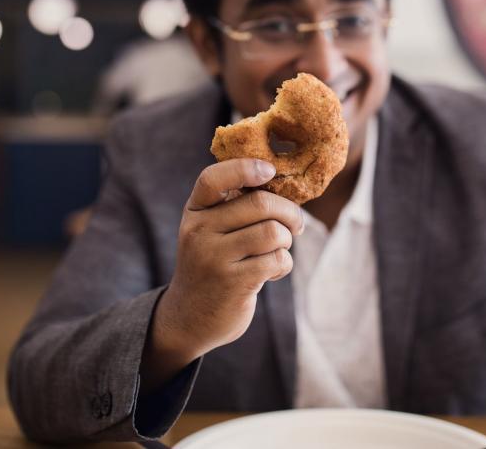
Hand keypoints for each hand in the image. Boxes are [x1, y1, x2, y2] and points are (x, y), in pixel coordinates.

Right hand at [141, 158, 303, 389]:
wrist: (189, 318)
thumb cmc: (212, 264)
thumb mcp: (209, 231)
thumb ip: (234, 207)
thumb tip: (283, 185)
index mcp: (195, 211)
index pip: (212, 179)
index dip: (245, 168)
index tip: (270, 170)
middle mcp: (199, 231)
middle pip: (260, 203)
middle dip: (289, 212)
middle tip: (297, 224)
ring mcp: (214, 258)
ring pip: (273, 232)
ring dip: (287, 240)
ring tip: (279, 249)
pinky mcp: (233, 283)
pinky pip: (277, 260)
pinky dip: (283, 264)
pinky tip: (272, 271)